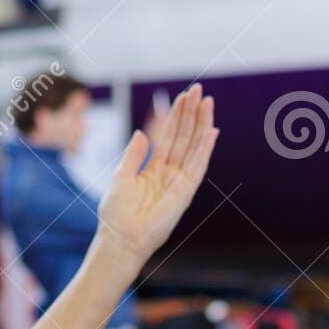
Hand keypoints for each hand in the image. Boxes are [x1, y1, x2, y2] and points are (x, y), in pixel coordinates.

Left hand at [94, 83, 218, 266]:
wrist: (120, 239)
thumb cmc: (116, 214)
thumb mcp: (120, 176)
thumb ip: (134, 154)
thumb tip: (143, 133)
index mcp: (154, 169)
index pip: (169, 136)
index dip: (176, 116)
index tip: (183, 96)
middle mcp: (170, 173)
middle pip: (184, 137)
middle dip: (191, 113)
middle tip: (199, 89)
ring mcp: (179, 182)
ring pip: (193, 146)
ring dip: (200, 124)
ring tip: (207, 101)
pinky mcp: (185, 192)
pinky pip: (198, 166)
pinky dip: (205, 148)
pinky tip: (211, 131)